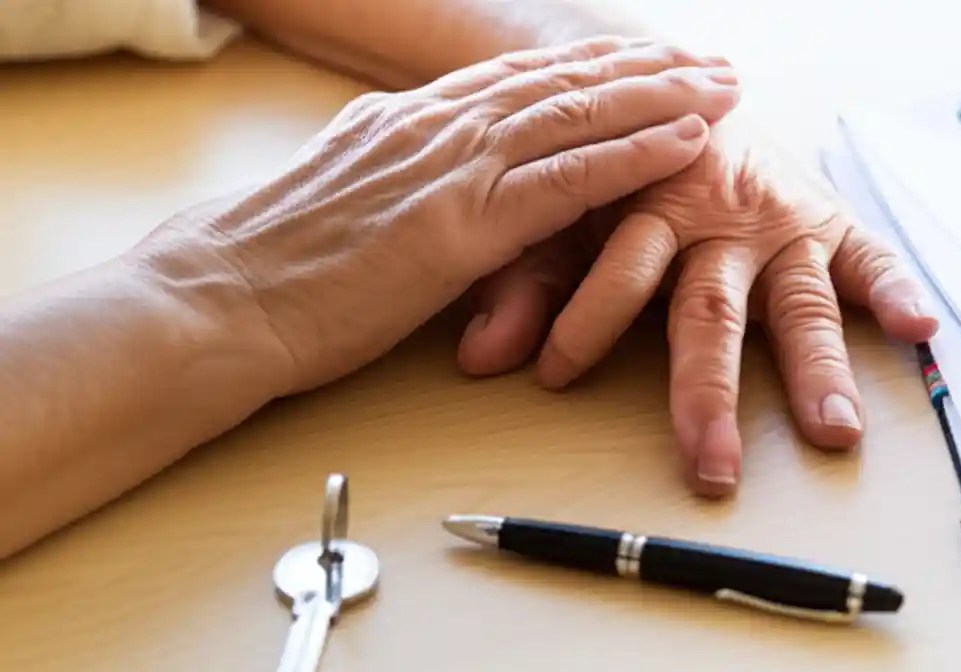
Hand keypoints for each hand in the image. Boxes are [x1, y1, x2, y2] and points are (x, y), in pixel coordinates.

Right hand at [144, 37, 740, 392]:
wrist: (219, 301)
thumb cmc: (274, 266)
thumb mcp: (347, 197)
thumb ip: (402, 174)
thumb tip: (437, 174)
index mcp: (408, 118)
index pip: (521, 78)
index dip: (594, 67)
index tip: (650, 60)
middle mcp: (437, 126)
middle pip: (563, 83)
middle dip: (646, 69)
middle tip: (711, 61)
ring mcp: (451, 168)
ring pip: (578, 115)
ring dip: (661, 98)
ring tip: (722, 88)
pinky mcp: (460, 224)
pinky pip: (567, 178)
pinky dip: (634, 155)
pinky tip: (687, 143)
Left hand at [458, 120, 937, 495]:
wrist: (689, 90)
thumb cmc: (621, 174)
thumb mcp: (564, 218)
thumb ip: (524, 282)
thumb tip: (480, 357)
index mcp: (648, 206)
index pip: (617, 268)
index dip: (585, 319)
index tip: (556, 375)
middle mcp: (720, 218)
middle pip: (711, 310)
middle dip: (710, 391)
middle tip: (712, 466)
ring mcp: (781, 223)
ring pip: (797, 301)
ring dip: (818, 368)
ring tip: (835, 431)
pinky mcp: (829, 222)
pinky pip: (870, 257)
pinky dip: (894, 290)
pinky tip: (918, 329)